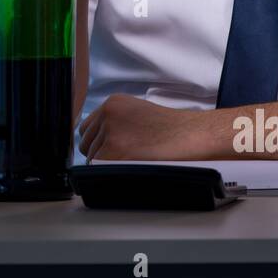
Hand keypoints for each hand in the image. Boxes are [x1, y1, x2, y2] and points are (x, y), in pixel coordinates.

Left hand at [78, 94, 210, 160]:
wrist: (191, 134)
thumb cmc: (173, 129)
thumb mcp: (138, 114)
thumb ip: (115, 123)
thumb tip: (98, 144)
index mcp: (113, 103)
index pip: (87, 128)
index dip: (96, 144)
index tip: (106, 152)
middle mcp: (108, 113)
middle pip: (86, 144)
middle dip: (99, 155)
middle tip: (122, 160)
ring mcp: (110, 130)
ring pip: (92, 159)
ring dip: (107, 166)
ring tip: (132, 162)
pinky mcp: (115, 149)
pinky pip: (100, 169)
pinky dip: (111, 174)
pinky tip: (131, 168)